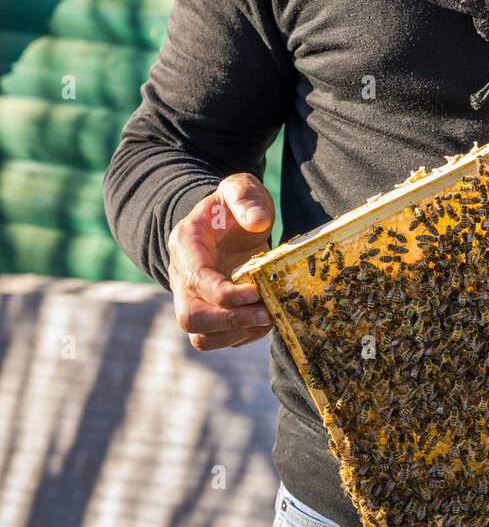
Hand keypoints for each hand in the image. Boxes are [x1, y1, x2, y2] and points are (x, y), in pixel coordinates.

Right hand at [168, 173, 274, 351]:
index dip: (225, 294)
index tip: (256, 292)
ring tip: (269, 318)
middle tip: (267, 314)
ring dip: (236, 335)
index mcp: (186, 244)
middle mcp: (183, 277)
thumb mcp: (240, 187)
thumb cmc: (231, 205)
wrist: (225, 221)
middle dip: (230, 322)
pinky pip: (218, 338)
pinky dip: (243, 337)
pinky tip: (265, 321)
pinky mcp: (209, 312)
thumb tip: (257, 221)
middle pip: (190, 317)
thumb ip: (245, 197)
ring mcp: (193, 298)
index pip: (198, 280)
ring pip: (200, 336)